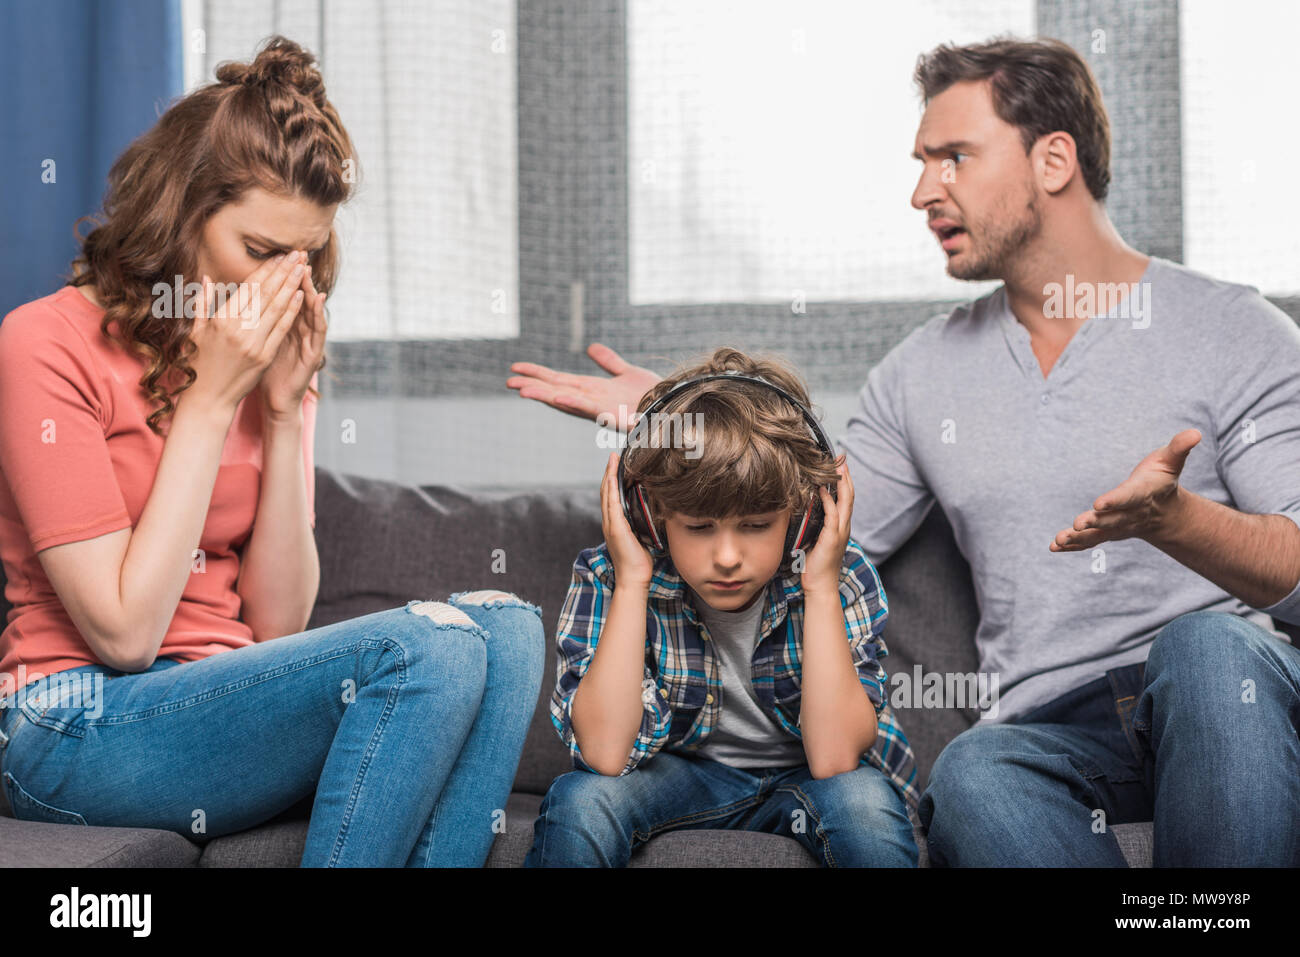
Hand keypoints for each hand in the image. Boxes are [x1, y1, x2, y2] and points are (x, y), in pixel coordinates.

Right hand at [185, 252, 306, 415]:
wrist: (209, 398)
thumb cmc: (200, 362)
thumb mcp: (196, 331)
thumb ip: (202, 303)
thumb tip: (205, 278)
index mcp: (220, 318)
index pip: (248, 287)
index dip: (265, 270)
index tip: (278, 256)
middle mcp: (237, 328)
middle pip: (265, 293)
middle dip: (283, 271)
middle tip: (297, 254)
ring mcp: (252, 343)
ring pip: (276, 308)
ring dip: (292, 286)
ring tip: (303, 269)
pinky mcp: (264, 357)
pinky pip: (281, 329)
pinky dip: (291, 312)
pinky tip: (301, 296)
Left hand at [259, 251, 326, 419]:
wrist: (277, 401)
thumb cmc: (261, 375)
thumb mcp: (253, 345)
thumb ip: (246, 321)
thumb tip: (230, 297)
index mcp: (279, 327)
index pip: (280, 297)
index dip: (278, 277)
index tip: (275, 255)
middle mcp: (297, 331)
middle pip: (296, 298)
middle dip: (295, 276)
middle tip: (297, 253)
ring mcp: (307, 342)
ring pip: (310, 310)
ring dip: (309, 288)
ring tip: (306, 268)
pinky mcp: (313, 355)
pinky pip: (316, 331)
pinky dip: (316, 314)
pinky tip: (315, 298)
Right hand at [508, 343, 660, 431]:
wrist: (676, 407)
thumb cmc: (654, 396)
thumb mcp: (627, 373)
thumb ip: (608, 362)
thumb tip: (590, 348)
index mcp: (594, 391)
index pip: (559, 381)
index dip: (538, 375)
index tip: (515, 369)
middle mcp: (595, 402)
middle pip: (558, 391)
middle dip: (534, 387)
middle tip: (508, 382)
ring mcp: (605, 412)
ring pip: (569, 403)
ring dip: (546, 397)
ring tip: (524, 391)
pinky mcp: (619, 419)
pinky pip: (595, 412)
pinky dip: (577, 404)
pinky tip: (560, 396)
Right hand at [600, 451, 654, 588]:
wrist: (634, 578)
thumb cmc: (640, 562)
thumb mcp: (642, 537)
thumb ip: (642, 525)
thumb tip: (654, 514)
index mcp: (614, 524)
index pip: (611, 497)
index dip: (612, 480)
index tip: (617, 465)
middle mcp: (609, 522)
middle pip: (606, 491)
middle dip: (609, 472)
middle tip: (613, 456)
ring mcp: (610, 524)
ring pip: (606, 494)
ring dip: (609, 475)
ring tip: (613, 460)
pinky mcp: (615, 528)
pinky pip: (611, 504)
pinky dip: (611, 489)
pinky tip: (613, 477)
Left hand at [800, 461, 851, 594]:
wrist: (819, 585)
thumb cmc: (814, 565)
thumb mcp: (813, 538)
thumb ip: (812, 524)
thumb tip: (801, 509)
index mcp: (840, 526)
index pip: (845, 498)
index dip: (844, 480)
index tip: (839, 464)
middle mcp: (843, 526)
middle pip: (849, 495)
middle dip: (845, 475)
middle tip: (841, 458)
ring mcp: (840, 532)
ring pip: (845, 502)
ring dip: (841, 483)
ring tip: (836, 467)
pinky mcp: (832, 538)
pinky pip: (832, 516)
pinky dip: (828, 501)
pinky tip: (822, 490)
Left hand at [1050, 429, 1200, 551]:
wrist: (1163, 513)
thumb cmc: (1161, 480)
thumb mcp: (1171, 461)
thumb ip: (1179, 448)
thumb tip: (1195, 433)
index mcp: (1142, 494)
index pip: (1127, 497)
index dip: (1114, 500)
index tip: (1098, 503)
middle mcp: (1129, 514)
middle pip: (1111, 519)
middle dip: (1094, 521)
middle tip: (1077, 524)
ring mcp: (1117, 526)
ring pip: (1098, 533)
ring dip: (1078, 538)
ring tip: (1059, 539)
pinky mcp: (1106, 532)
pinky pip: (1090, 541)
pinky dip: (1073, 545)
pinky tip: (1054, 546)